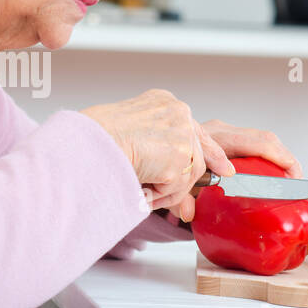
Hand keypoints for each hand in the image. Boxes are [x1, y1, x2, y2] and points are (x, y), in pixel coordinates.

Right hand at [81, 89, 234, 223]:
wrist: (84, 143)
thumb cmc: (93, 139)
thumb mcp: (130, 134)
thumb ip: (157, 146)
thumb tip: (175, 177)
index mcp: (163, 102)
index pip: (195, 129)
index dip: (210, 152)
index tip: (223, 167)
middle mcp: (177, 112)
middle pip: (197, 155)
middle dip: (186, 182)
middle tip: (182, 204)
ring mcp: (180, 132)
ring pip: (189, 175)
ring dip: (165, 190)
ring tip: (139, 188)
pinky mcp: (179, 156)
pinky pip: (176, 190)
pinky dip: (157, 197)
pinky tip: (140, 190)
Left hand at [155, 120, 304, 228]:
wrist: (154, 150)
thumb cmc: (167, 167)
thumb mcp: (174, 185)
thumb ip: (181, 198)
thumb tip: (188, 213)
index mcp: (211, 139)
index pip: (256, 143)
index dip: (280, 159)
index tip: (293, 178)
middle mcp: (219, 131)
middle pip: (264, 139)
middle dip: (286, 160)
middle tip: (298, 182)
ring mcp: (223, 133)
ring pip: (260, 140)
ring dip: (277, 159)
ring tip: (290, 180)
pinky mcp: (225, 139)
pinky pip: (253, 144)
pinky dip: (266, 159)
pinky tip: (272, 176)